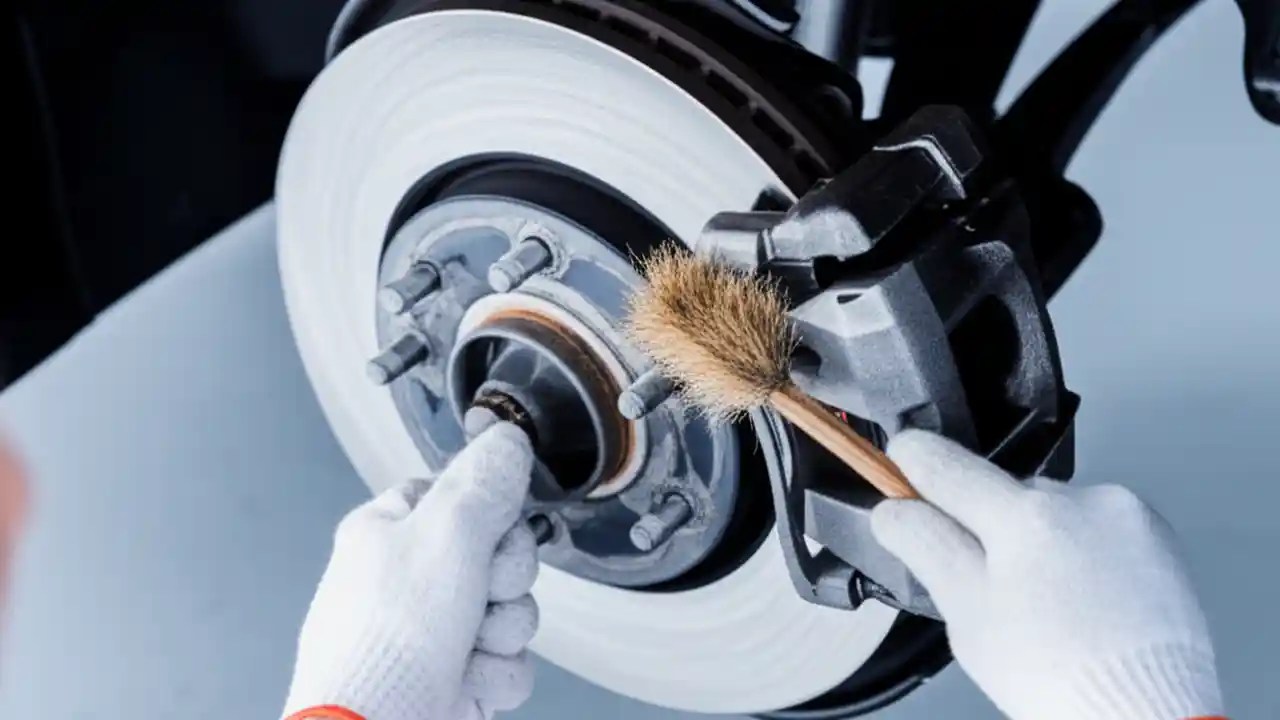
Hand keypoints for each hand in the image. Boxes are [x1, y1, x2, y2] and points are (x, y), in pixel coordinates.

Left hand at [283, 423, 539, 719]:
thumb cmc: (386, 641)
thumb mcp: (445, 536)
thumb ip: (483, 484)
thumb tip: (507, 438)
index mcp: (391, 532)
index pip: (464, 496)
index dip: (493, 513)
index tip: (495, 526)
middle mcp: (410, 581)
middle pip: (501, 554)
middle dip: (506, 579)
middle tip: (480, 592)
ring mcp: (433, 635)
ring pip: (512, 610)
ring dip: (503, 631)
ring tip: (467, 646)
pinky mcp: (455, 680)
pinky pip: (509, 661)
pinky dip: (496, 674)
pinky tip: (465, 679)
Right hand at [872, 430, 1223, 719]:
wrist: (1147, 715)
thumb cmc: (1061, 678)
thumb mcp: (968, 614)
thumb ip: (925, 545)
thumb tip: (893, 508)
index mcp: (1025, 516)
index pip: (944, 461)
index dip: (909, 462)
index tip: (899, 466)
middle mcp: (1082, 500)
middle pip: (999, 490)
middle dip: (984, 526)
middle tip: (989, 587)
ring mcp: (1126, 515)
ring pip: (1050, 510)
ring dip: (1036, 540)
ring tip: (1048, 605)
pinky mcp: (1157, 536)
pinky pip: (1096, 526)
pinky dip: (1081, 553)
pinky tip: (1081, 600)